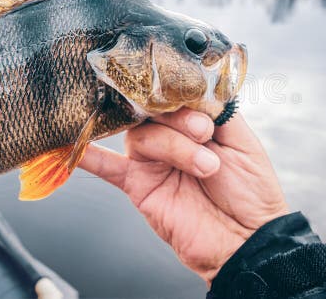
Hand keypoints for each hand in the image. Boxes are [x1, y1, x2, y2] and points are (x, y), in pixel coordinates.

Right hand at [80, 109, 288, 283]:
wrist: (246, 241)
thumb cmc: (251, 192)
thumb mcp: (242, 141)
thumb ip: (215, 110)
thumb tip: (191, 85)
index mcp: (195, 121)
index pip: (176, 93)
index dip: (185, 95)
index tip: (205, 111)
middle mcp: (171, 137)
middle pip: (154, 110)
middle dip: (179, 118)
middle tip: (203, 133)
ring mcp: (152, 161)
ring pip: (141, 135)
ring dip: (174, 146)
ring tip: (204, 166)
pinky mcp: (138, 185)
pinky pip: (106, 167)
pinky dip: (88, 155)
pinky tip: (75, 146)